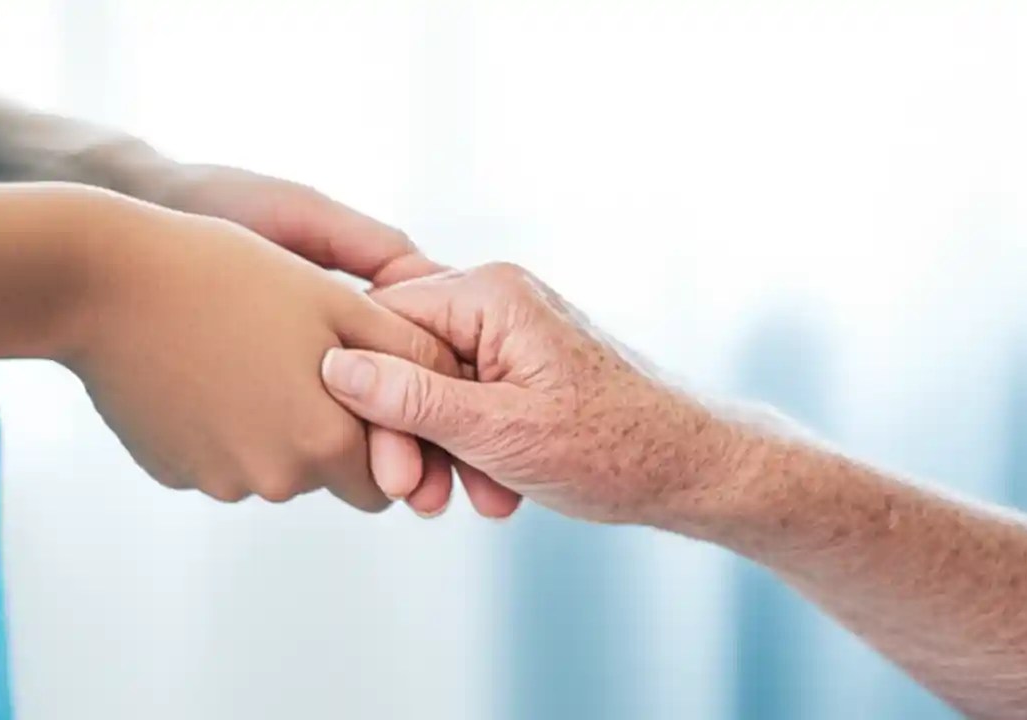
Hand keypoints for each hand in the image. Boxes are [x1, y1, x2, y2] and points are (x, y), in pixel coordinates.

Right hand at [160, 165, 469, 515]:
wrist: (103, 282)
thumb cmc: (230, 277)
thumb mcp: (335, 302)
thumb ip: (405, 356)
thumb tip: (445, 398)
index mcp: (324, 442)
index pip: (388, 474)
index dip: (387, 432)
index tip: (369, 386)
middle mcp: (275, 478)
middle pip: (332, 473)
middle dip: (334, 431)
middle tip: (307, 359)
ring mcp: (218, 479)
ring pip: (277, 466)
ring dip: (278, 424)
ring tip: (250, 352)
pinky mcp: (174, 472)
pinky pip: (224, 458)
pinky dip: (227, 425)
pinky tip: (207, 370)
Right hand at [321, 263, 721, 525]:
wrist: (692, 468)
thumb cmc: (614, 448)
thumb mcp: (499, 433)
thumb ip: (412, 399)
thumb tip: (335, 367)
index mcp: (489, 293)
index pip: (381, 316)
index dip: (365, 389)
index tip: (377, 457)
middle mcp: (495, 299)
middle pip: (403, 355)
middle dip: (404, 431)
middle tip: (412, 493)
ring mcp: (508, 332)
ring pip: (430, 385)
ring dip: (436, 448)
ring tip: (454, 501)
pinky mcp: (518, 365)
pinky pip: (463, 397)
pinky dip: (467, 446)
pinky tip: (490, 492)